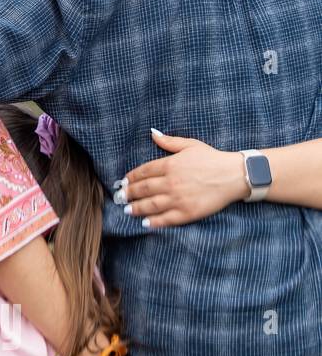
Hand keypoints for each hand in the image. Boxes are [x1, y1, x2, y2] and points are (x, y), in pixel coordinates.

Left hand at [116, 129, 243, 227]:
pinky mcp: (188, 212)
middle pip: (143, 189)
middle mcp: (171, 182)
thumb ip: (169, 142)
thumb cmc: (213, 159)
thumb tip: (152, 133)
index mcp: (170, 165)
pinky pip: (166, 219)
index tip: (124, 181)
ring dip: (136, 208)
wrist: (236, 175)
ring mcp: (178, 198)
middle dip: (129, 193)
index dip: (131, 178)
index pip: (143, 172)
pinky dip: (153, 222)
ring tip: (127, 210)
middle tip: (120, 197)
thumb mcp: (191, 145)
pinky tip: (145, 222)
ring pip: (151, 205)